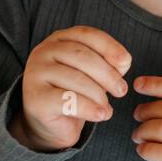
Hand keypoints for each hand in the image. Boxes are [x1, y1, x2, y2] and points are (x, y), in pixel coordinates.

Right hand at [11, 26, 131, 152]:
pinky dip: (90, 109)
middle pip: (82, 56)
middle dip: (108, 74)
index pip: (86, 35)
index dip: (109, 46)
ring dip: (99, 95)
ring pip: (76, 79)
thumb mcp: (94, 74)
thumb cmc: (75, 93)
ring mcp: (35, 73)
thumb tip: (123, 62)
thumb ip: (108, 64)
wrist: (51, 125)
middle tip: (122, 91)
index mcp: (59, 40)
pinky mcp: (35, 98)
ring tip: (107, 107)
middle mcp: (43, 51)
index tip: (126, 62)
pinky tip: (101, 114)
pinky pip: (68, 101)